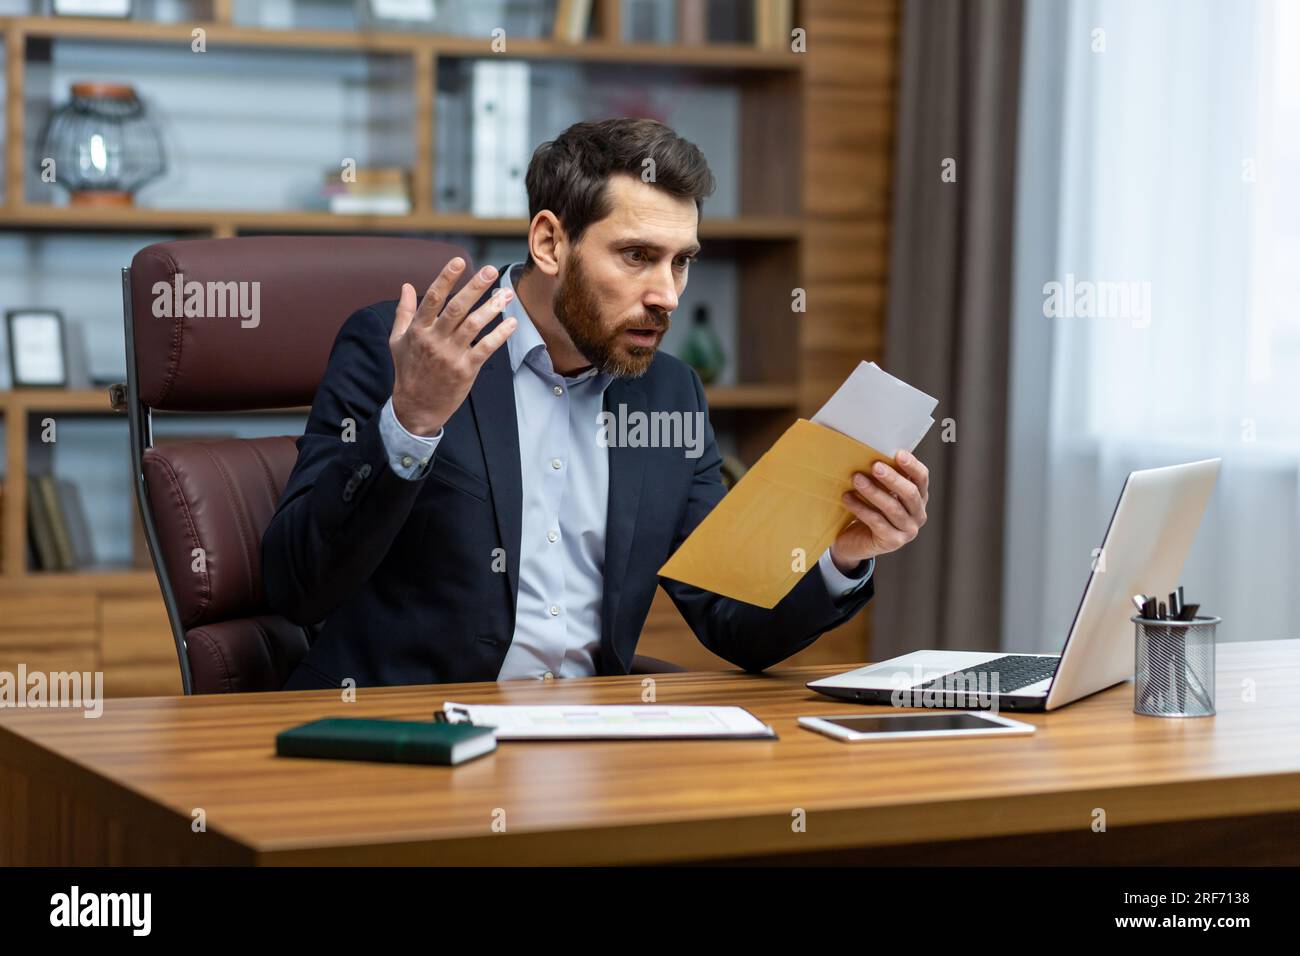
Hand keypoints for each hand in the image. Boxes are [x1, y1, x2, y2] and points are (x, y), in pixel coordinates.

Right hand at [390, 260, 516, 436]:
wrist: (416, 407)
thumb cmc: (408, 371)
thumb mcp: (398, 340)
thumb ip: (404, 312)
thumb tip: (406, 285)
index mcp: (418, 329)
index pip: (433, 298)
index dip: (446, 278)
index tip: (459, 261)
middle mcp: (434, 340)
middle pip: (456, 308)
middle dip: (475, 287)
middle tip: (491, 270)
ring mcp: (450, 355)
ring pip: (474, 326)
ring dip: (492, 308)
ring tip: (507, 294)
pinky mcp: (465, 370)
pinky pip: (486, 348)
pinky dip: (500, 335)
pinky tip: (512, 323)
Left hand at [830, 449, 929, 572]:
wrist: (856, 542)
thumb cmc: (869, 511)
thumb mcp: (879, 492)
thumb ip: (882, 477)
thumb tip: (872, 452)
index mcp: (919, 498)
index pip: (922, 479)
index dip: (912, 466)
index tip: (898, 454)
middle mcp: (918, 515)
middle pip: (910, 493)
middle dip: (892, 478)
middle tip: (875, 466)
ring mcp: (908, 531)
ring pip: (892, 508)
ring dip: (873, 491)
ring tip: (856, 479)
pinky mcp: (893, 542)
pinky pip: (877, 522)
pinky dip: (861, 508)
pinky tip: (847, 498)